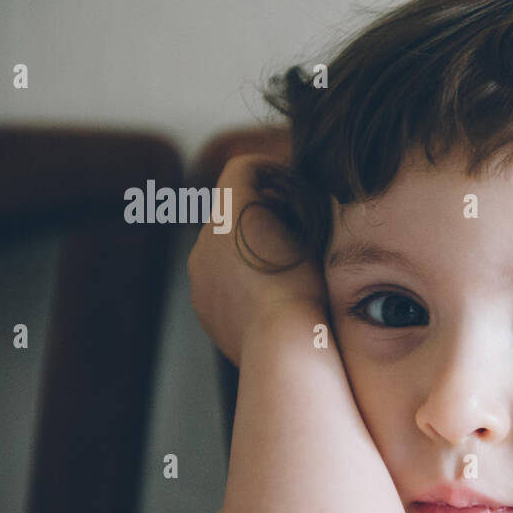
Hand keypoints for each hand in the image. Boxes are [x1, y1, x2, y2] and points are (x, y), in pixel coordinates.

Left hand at [187, 154, 327, 365]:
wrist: (284, 345)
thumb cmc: (307, 289)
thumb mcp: (313, 236)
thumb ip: (296, 208)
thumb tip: (285, 201)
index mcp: (230, 212)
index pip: (243, 168)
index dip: (270, 167)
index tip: (291, 180)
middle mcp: (204, 237)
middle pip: (232, 208)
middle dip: (259, 211)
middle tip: (293, 225)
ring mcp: (198, 274)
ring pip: (222, 245)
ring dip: (247, 246)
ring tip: (281, 265)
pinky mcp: (201, 303)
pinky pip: (217, 277)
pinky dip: (237, 277)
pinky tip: (266, 294)